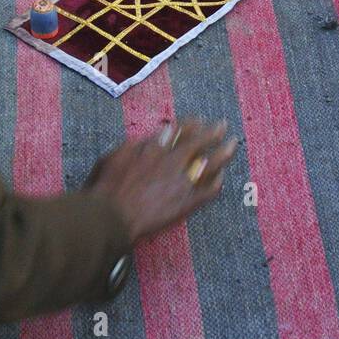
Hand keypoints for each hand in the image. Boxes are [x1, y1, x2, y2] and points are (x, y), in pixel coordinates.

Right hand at [86, 118, 236, 242]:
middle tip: (223, 126)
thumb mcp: (114, 157)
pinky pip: (209, 190)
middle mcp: (172, 160)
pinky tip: (221, 178)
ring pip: (211, 163)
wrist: (111, 217)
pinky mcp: (187, 202)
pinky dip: (217, 182)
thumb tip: (148, 139)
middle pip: (200, 142)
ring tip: (232, 145)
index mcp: (154, 147)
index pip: (179, 130)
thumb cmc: (106, 188)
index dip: (192, 125)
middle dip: (214, 132)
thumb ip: (134, 146)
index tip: (199, 121)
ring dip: (224, 152)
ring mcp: (182, 181)